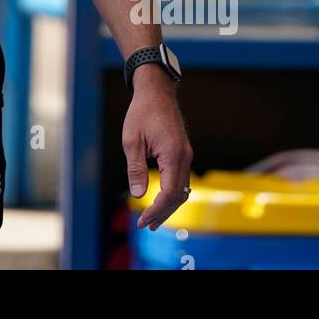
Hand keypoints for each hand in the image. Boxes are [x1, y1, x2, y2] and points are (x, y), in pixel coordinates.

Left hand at [121, 67, 192, 230]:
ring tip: (152, 220)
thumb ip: (136, 168)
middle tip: (145, 226)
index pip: (169, 193)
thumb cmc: (141, 112)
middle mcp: (185, 157)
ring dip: (168, 206)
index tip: (142, 221)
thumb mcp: (132, 140)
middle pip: (178, 196)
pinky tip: (160, 201)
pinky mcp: (183, 153)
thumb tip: (138, 195)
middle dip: (162, 213)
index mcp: (173, 155)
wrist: (156, 91)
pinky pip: (181, 180)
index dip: (156, 210)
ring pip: (182, 190)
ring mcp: (186, 155)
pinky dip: (172, 194)